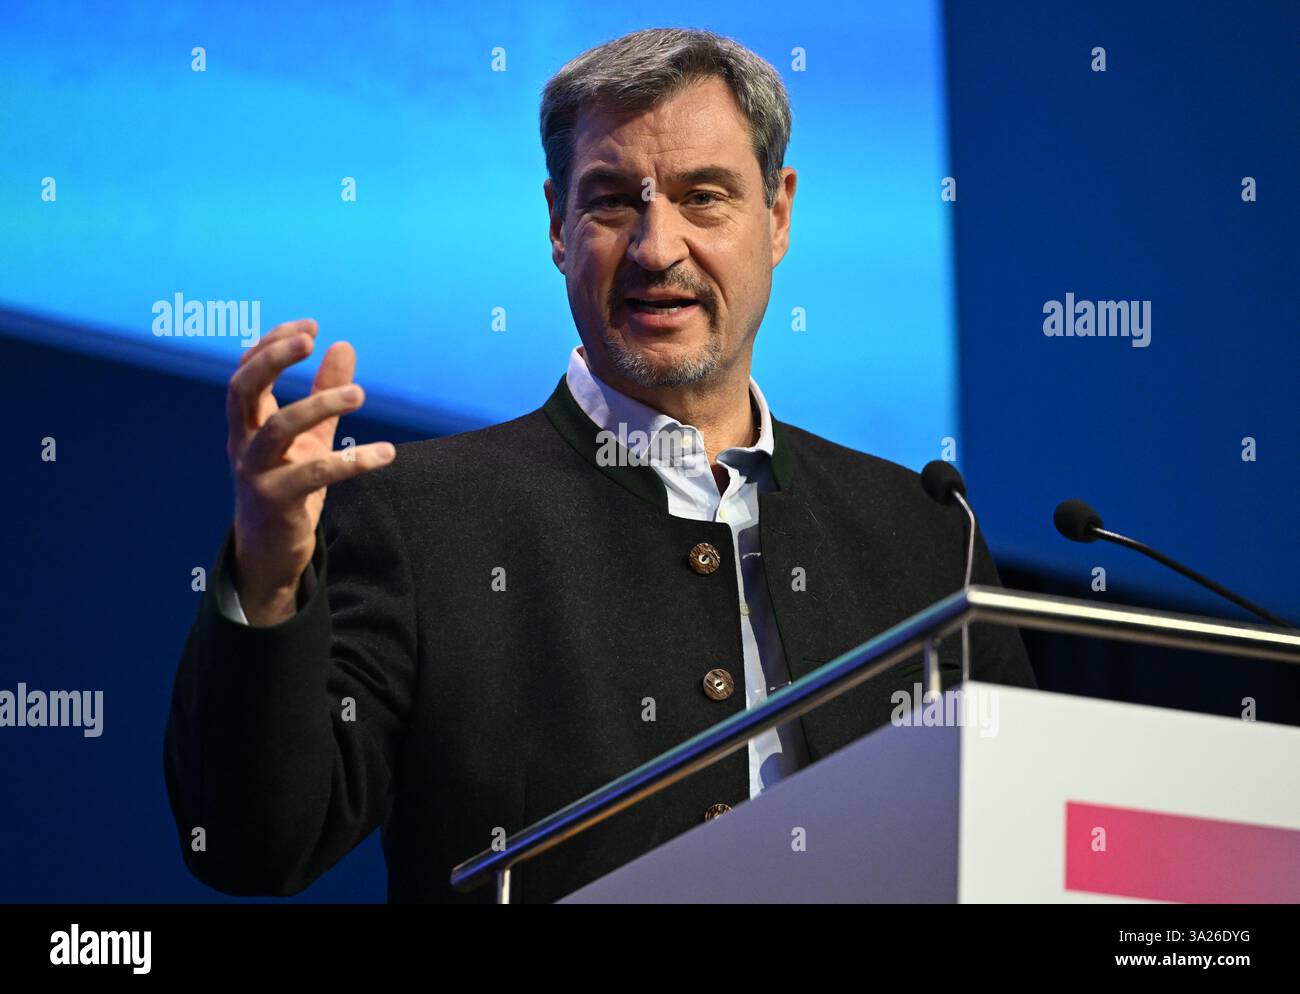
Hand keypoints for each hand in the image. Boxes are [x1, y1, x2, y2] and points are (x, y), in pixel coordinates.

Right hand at [226, 318, 394, 624]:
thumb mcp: (311, 436)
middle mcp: (242, 442)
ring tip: (360, 394)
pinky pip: (314, 474)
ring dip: (319, 405)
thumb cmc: (289, 486)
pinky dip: (351, 461)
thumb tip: (343, 345)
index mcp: (247, 423)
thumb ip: (324, 392)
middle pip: (242, 388)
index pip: (246, 370)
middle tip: (310, 340)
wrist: (271, 551)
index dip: (271, 343)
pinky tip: (385, 452)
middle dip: (272, 358)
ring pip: (279, 429)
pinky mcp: (276, 501)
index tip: (311, 326)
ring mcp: (255, 472)